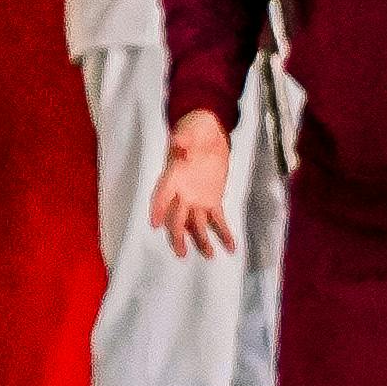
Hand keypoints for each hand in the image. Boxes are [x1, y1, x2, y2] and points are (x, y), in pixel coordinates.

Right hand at [150, 111, 236, 258]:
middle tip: (181, 252)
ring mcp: (197, 199)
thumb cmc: (196, 130)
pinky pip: (217, 220)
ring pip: (196, 225)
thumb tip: (178, 141)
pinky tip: (231, 247)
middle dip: (179, 235)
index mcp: (174, 176)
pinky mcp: (212, 201)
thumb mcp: (191, 132)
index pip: (163, 195)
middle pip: (178, 218)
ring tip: (209, 255)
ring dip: (201, 240)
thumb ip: (185, 140)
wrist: (208, 131)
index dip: (159, 209)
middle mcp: (182, 193)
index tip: (156, 224)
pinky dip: (223, 233)